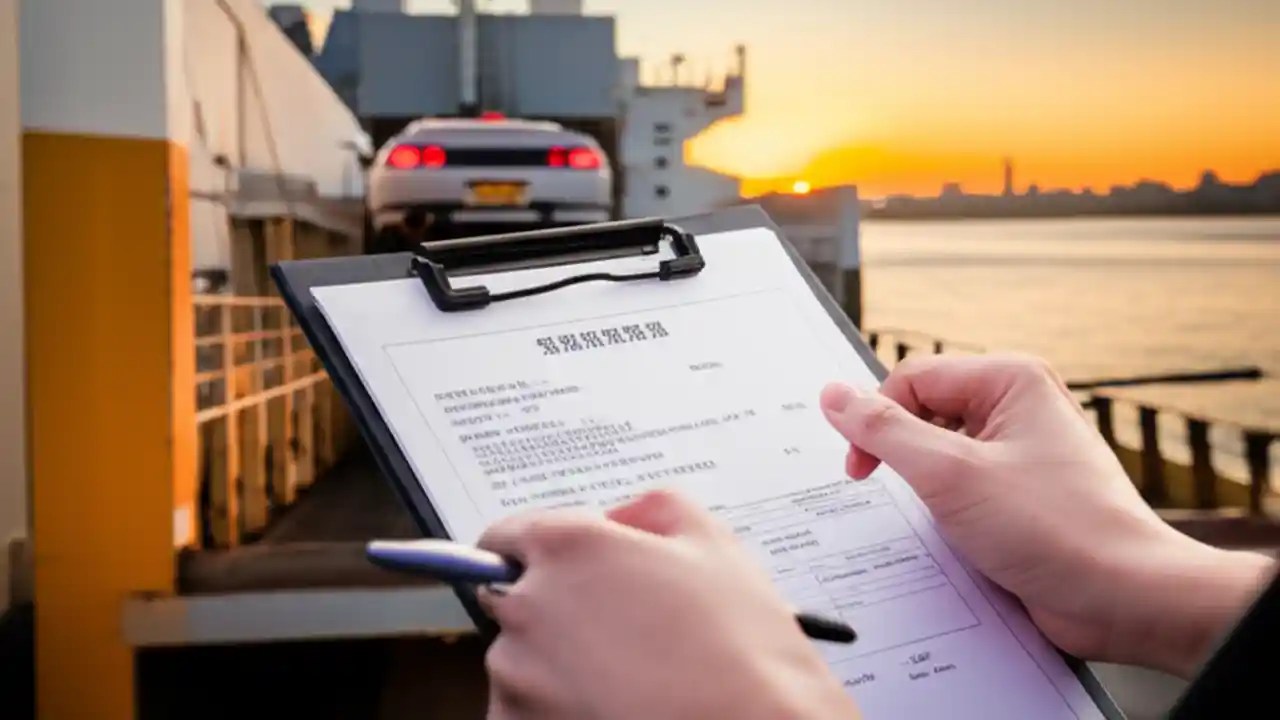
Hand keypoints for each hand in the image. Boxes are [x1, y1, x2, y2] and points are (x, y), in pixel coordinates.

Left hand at [476, 489, 859, 719]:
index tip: (553, 568)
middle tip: (619, 630)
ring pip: (520, 660)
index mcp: (569, 548)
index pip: (508, 536)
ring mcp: (518, 676)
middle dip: (555, 609)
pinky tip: (611, 707)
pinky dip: (553, 709)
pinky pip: (522, 710)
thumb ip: (651, 509)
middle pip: (515, 598)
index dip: (537, 551)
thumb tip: (622, 517)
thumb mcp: (714, 545)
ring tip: (626, 678)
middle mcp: (530, 606)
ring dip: (555, 665)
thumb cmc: (741, 655)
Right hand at [819, 353, 1273, 678]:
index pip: (911, 378)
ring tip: (941, 517)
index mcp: (1011, 380)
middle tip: (892, 490)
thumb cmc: (1057, 529)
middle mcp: (1020, 406)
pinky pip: (965, 484)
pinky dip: (948, 508)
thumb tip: (834, 395)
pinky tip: (956, 535)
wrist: (1124, 596)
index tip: (859, 467)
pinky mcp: (1023, 491)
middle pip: (925, 410)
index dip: (876, 419)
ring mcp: (1024, 449)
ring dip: (926, 485)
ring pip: (942, 451)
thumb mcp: (950, 474)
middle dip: (902, 452)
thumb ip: (885, 430)